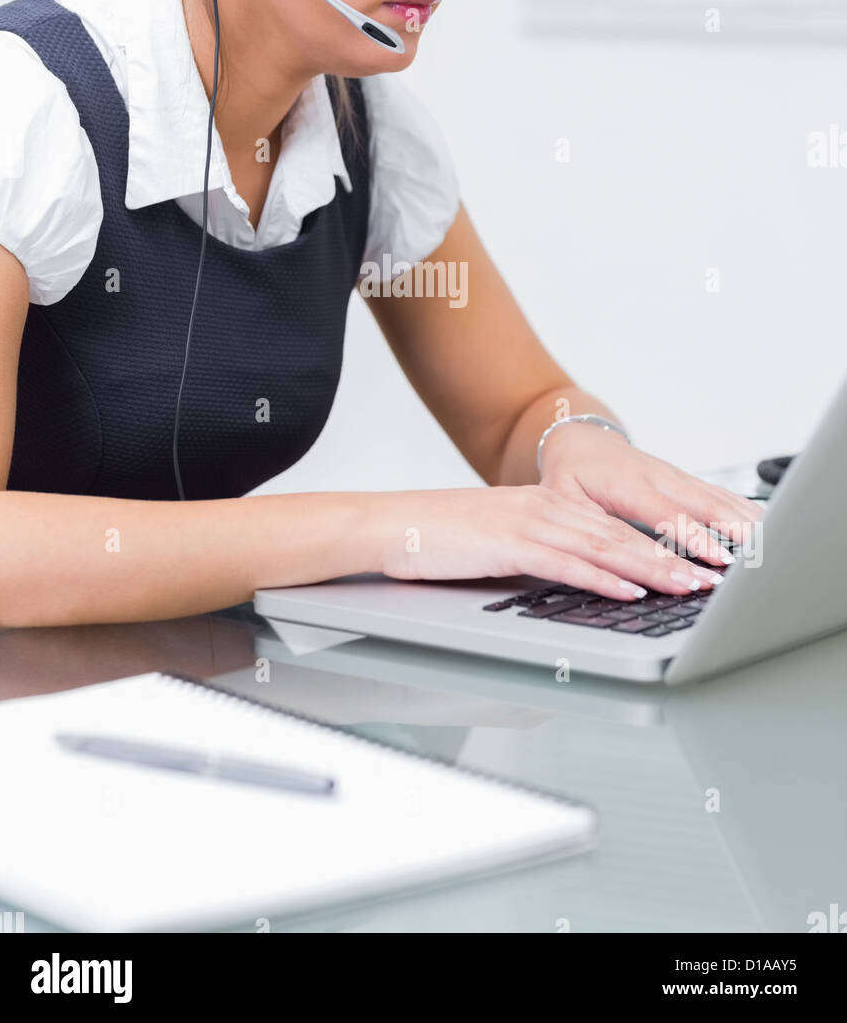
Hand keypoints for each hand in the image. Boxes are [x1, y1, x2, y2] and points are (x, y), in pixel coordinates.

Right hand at [367, 484, 731, 598]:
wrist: (390, 525)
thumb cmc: (435, 539)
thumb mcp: (496, 544)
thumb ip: (535, 555)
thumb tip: (571, 579)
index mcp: (541, 505)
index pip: (609, 527)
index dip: (655, 545)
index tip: (689, 563)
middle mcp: (542, 507)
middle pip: (618, 534)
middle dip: (668, 556)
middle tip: (706, 576)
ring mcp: (527, 523)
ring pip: (602, 546)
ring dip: (649, 568)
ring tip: (685, 585)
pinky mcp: (509, 544)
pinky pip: (566, 562)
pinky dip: (603, 577)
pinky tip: (628, 590)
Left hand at [538, 422, 763, 563]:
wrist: (579, 438)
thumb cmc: (570, 473)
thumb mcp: (562, 499)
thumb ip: (584, 526)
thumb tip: (601, 557)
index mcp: (626, 483)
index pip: (665, 514)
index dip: (693, 537)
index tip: (718, 557)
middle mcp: (656, 476)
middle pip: (702, 503)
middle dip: (732, 529)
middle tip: (759, 553)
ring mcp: (674, 475)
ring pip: (716, 496)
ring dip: (744, 518)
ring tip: (772, 542)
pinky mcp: (684, 479)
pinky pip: (719, 494)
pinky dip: (743, 508)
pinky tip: (764, 524)